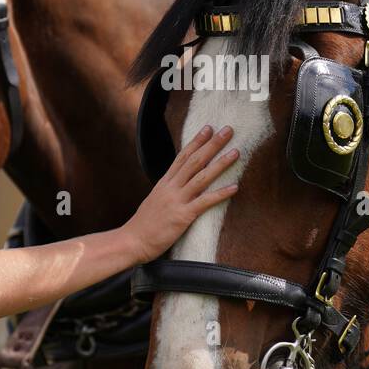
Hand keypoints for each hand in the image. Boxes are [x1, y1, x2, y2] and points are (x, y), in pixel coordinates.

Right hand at [124, 125, 239, 262]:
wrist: (132, 241)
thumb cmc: (144, 224)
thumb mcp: (155, 200)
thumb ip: (168, 190)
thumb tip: (179, 183)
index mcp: (164, 183)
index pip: (182, 157)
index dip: (196, 141)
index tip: (208, 128)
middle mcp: (171, 187)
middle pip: (195, 161)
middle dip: (212, 144)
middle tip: (228, 130)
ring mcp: (177, 200)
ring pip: (202, 177)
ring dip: (220, 163)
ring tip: (236, 152)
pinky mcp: (182, 216)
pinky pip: (205, 202)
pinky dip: (220, 193)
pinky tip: (235, 187)